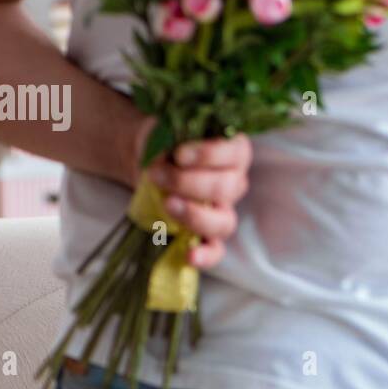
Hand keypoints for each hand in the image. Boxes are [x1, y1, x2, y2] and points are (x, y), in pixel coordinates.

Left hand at [130, 122, 252, 269]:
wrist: (152, 163)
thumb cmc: (167, 144)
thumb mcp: (173, 132)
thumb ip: (178, 138)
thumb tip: (172, 155)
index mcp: (234, 151)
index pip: (235, 154)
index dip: (208, 155)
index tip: (178, 154)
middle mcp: (236, 182)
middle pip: (227, 188)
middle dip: (188, 182)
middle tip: (158, 175)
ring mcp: (224, 211)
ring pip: (225, 222)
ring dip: (195, 215)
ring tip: (169, 205)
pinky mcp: (209, 235)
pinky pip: (216, 251)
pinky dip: (206, 256)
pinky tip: (190, 256)